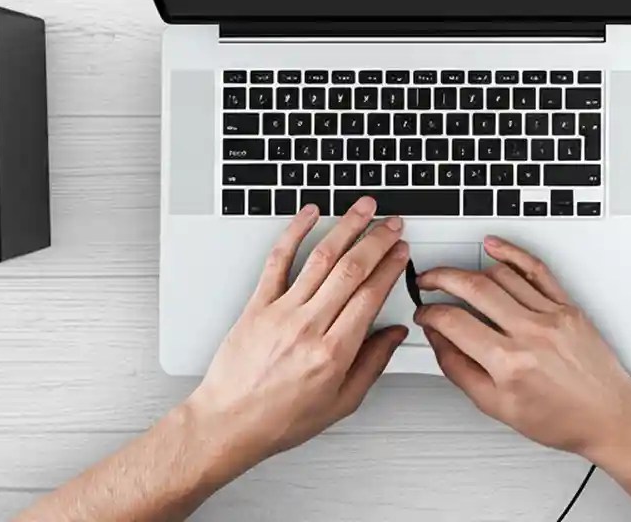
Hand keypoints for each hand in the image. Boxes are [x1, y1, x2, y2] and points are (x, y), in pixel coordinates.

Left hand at [186, 197, 408, 476]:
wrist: (229, 422)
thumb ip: (372, 364)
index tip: (402, 252)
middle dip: (377, 240)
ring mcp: (281, 312)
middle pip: (352, 270)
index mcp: (333, 352)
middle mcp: (309, 327)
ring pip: (320, 258)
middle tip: (392, 224)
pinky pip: (278, 260)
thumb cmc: (280, 418)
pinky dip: (295, 232)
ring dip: (346, 227)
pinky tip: (310, 214)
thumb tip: (395, 335)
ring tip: (363, 208)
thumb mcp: (341, 403)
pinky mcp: (257, 305)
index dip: (391, 267)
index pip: (371, 295)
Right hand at [415, 235, 630, 464]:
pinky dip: (511, 253)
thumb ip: (459, 370)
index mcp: (508, 362)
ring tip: (454, 274)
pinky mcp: (567, 306)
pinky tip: (494, 247)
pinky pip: (536, 269)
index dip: (430, 314)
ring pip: (501, 275)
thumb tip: (438, 340)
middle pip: (473, 288)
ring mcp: (551, 315)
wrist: (609, 416)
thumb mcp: (496, 407)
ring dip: (469, 269)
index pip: (454, 322)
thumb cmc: (561, 418)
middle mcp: (530, 333)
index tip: (425, 314)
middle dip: (440, 278)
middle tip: (428, 281)